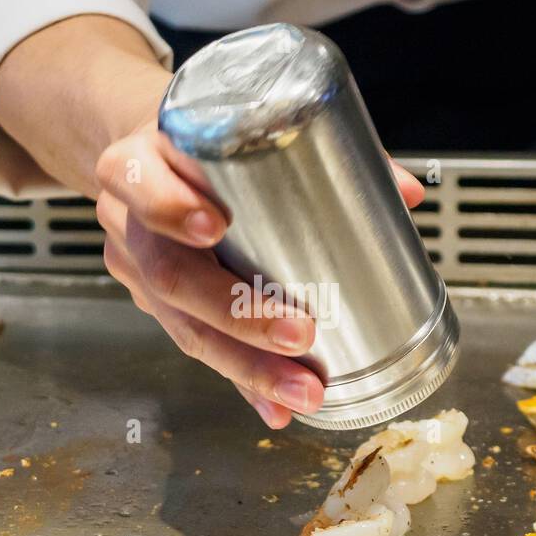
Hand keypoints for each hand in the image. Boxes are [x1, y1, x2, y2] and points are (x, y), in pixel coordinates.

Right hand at [95, 122, 425, 428]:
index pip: (139, 181)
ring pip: (184, 326)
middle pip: (171, 274)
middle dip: (237, 313)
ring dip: (247, 365)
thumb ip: (325, 149)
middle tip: (297, 334)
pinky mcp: (154, 307)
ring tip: (301, 390)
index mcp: (140, 163)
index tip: (215, 226)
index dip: (171, 207)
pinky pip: (198, 348)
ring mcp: (137, 269)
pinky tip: (275, 408)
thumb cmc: (200, 144)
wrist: (146, 159)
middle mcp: (128, 220)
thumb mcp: (237, 128)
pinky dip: (242, 382)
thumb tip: (407, 191)